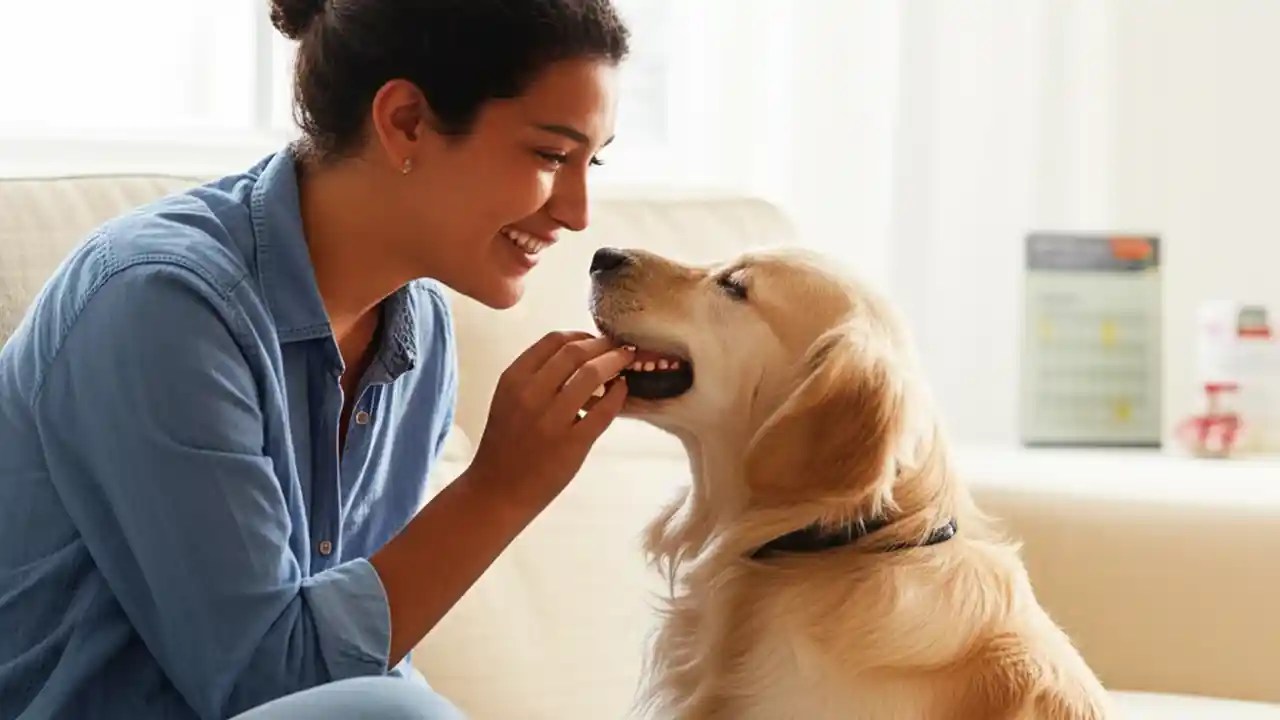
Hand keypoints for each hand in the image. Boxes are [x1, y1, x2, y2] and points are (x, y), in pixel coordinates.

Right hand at [465, 331, 634, 512]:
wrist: (497, 491)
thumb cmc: (506, 443)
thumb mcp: (510, 399)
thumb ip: (537, 376)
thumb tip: (579, 353)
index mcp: (513, 379)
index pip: (553, 340)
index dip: (581, 334)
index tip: (595, 339)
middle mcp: (530, 394)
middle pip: (576, 351)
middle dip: (604, 344)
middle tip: (619, 346)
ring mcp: (552, 419)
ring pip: (592, 374)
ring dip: (615, 362)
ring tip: (626, 362)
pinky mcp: (573, 444)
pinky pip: (604, 410)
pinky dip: (618, 394)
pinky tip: (622, 390)